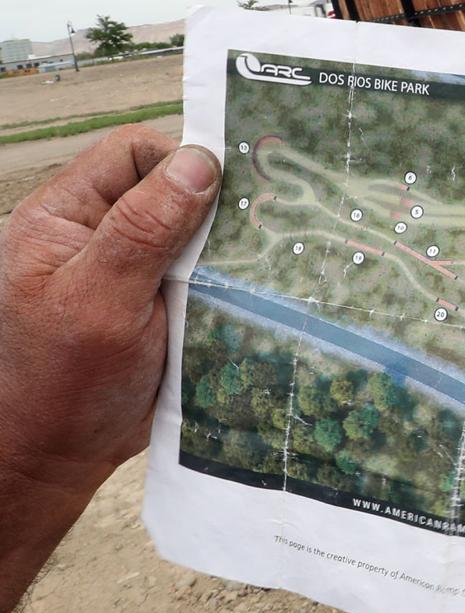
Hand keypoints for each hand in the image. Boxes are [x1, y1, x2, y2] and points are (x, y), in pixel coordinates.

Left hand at [0, 124, 219, 612]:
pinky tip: (249, 293)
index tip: (230, 191)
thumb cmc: (63, 383)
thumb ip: (145, 229)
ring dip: (225, 248)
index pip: (133, 153)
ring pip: (194, 231)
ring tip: (259, 264)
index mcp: (65, 216)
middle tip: (257, 228)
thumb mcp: (102, 299)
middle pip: (170, 188)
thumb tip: (199, 162)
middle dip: (213, 207)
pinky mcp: (158, 301)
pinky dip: (226, 279)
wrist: (58, 459)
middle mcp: (98, 233)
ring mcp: (130, 268)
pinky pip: (202, 271)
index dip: (181, 162)